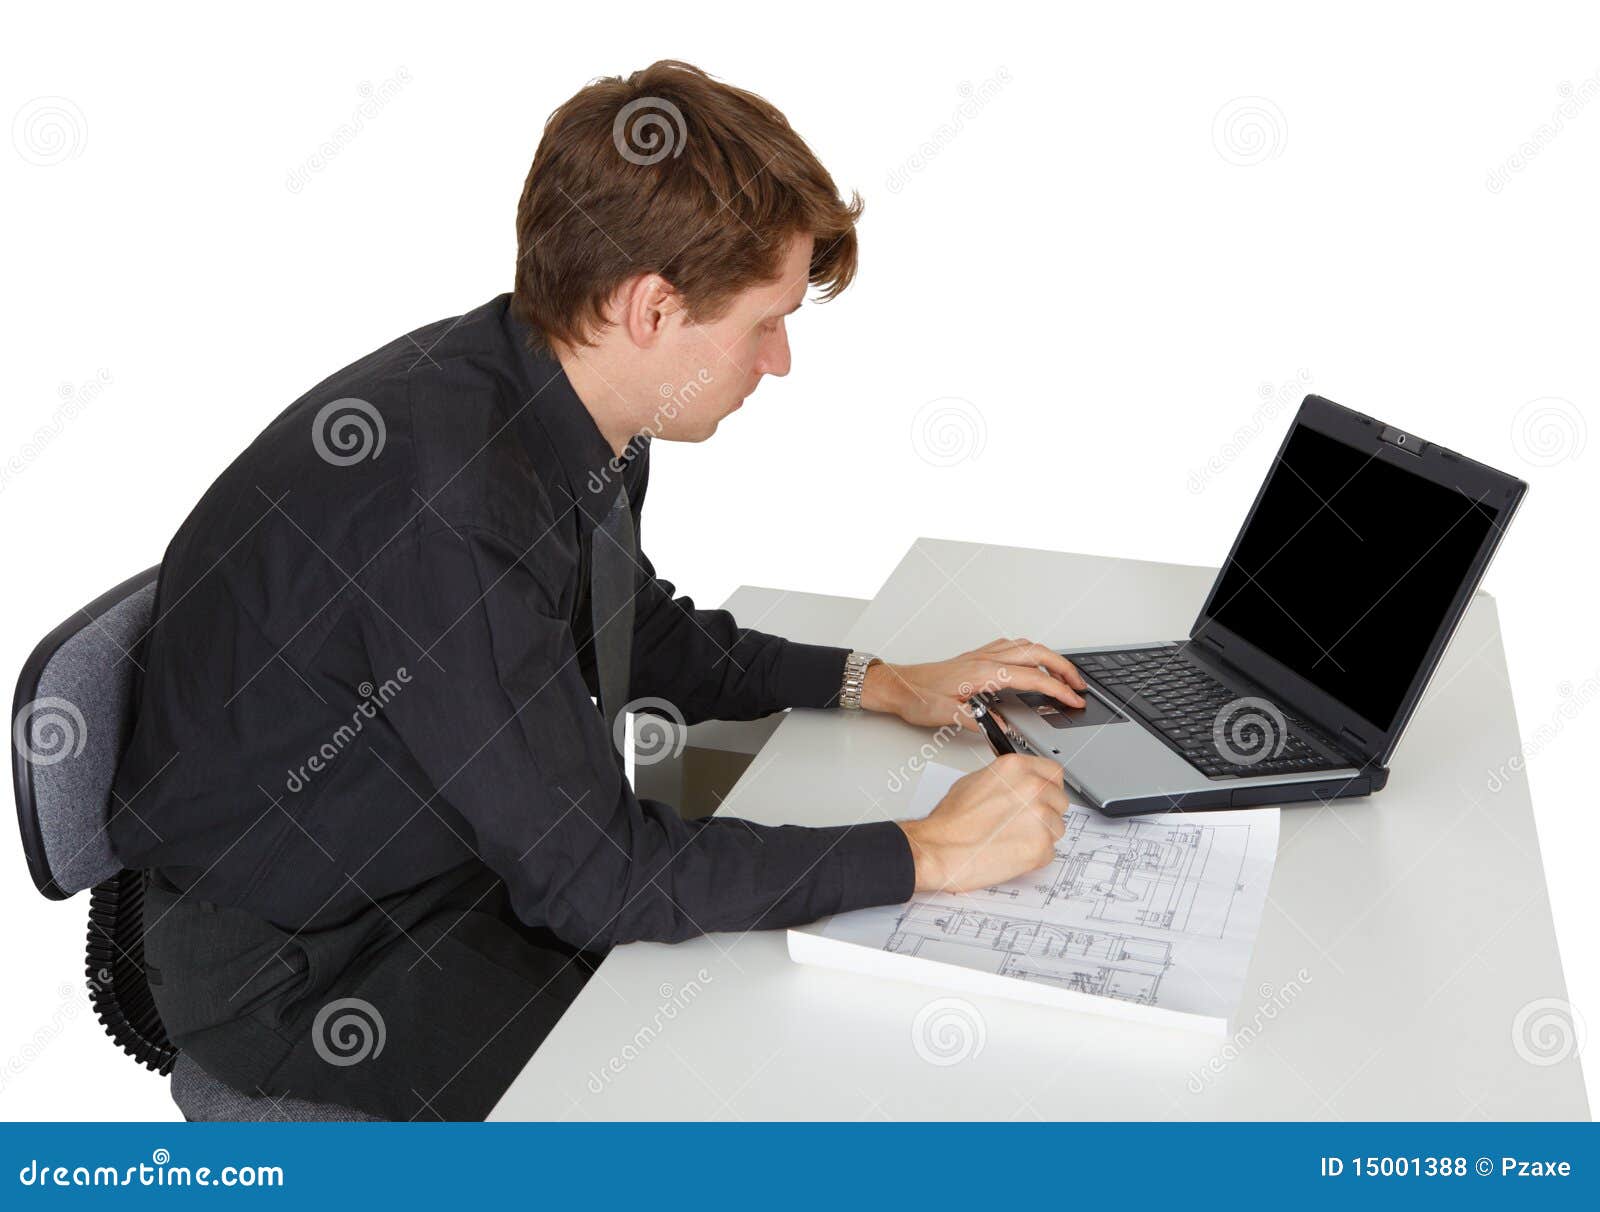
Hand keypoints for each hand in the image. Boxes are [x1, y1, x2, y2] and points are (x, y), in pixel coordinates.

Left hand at [860, 637, 1087, 731]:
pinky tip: (1032, 664)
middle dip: (1064, 668)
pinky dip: (1030, 653)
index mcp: (983, 672)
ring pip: (1026, 646)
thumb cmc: (916, 697)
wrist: (897, 685)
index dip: (1058, 689)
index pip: (1032, 678)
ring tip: (1063, 675)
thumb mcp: (946, 716)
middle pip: (1037, 653)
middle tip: (1079, 686)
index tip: (1074, 700)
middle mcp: (985, 659)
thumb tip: (1002, 726)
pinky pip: (1011, 647)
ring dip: (1049, 657)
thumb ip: (977, 720)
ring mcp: (981, 655)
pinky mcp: (976, 657)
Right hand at [897, 754, 1069, 891]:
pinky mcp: (1040, 846)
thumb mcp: (976, 781)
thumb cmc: (950, 820)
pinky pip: (1050, 852)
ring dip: (1041, 835)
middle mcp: (1032, 788)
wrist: (938, 849)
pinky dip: (1034, 856)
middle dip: (1046, 812)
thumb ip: (1007, 780)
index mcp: (1017, 768)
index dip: (1048, 787)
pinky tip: (1012, 852)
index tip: (1044, 796)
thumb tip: (1021, 785)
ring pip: (1057, 828)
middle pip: (1060, 801)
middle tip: (1023, 823)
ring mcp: (1039, 818)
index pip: (1054, 773)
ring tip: (1012, 839)